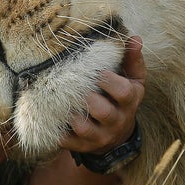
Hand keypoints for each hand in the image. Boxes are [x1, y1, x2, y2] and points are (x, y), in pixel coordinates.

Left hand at [59, 36, 146, 154]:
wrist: (116, 137)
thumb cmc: (121, 99)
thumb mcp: (132, 81)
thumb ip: (132, 60)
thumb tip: (135, 38)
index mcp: (129, 102)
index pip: (124, 92)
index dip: (109, 80)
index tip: (97, 71)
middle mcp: (116, 121)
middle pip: (103, 111)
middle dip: (88, 97)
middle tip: (75, 85)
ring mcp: (99, 136)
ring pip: (83, 127)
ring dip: (70, 113)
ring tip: (60, 99)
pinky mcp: (82, 146)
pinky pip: (65, 140)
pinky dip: (56, 129)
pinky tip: (49, 116)